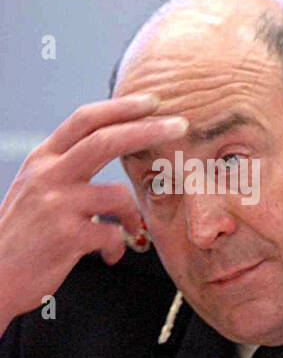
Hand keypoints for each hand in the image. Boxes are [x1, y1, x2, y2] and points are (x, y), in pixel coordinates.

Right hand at [0, 93, 187, 328]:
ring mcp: (56, 205)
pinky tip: (111, 256)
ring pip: (119, 195)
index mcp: (43, 160)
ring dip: (134, 215)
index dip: (121, 107)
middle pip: (105, 141)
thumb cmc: (25, 233)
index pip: (84, 120)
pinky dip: (120, 247)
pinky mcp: (66, 236)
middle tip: (182, 125)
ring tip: (130, 231)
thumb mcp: (38, 189)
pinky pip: (115, 235)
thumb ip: (69, 169)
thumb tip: (115, 149)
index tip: (153, 101)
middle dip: (148, 130)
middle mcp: (47, 176)